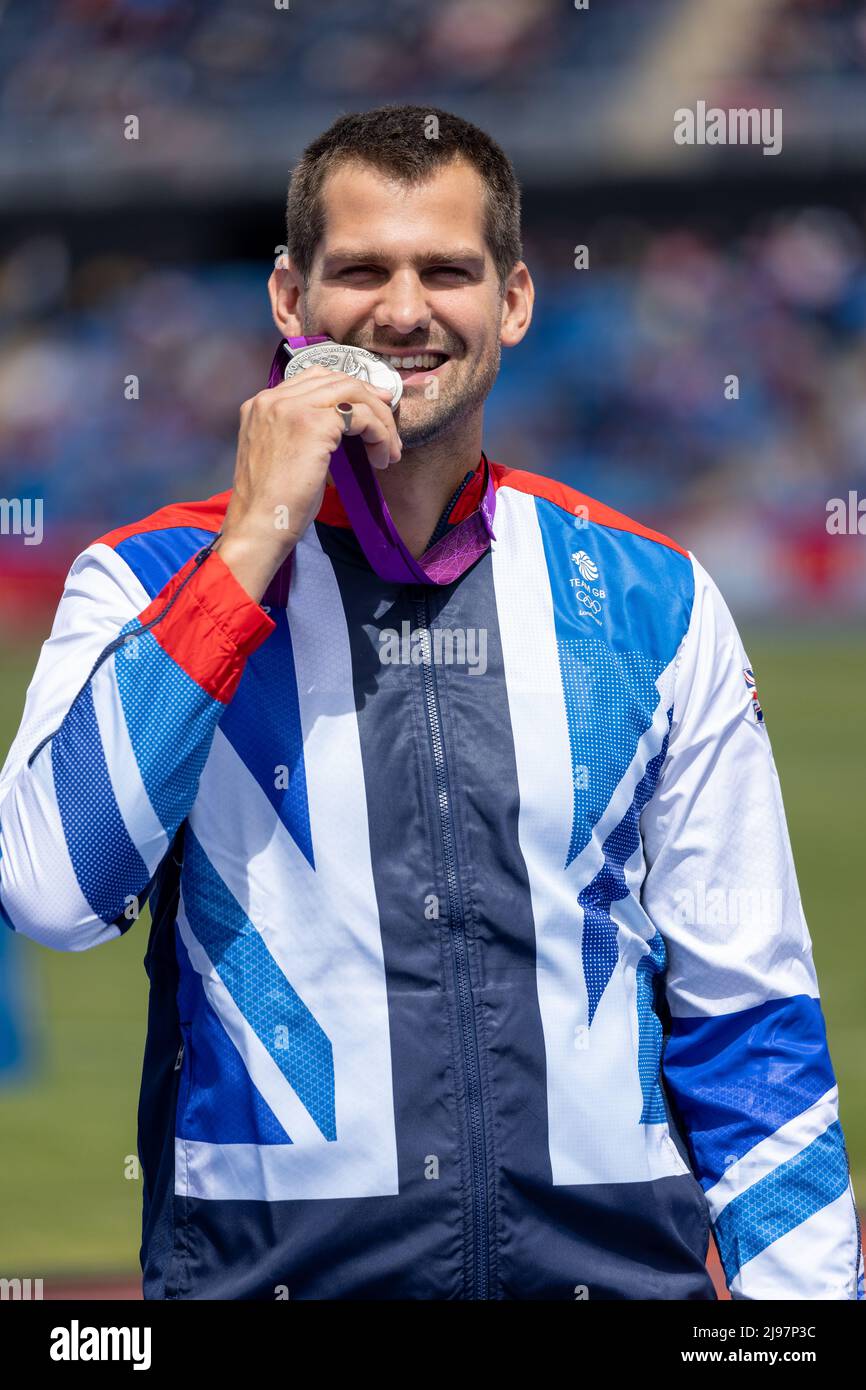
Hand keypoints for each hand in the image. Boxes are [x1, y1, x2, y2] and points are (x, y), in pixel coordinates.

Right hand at [213, 365, 401, 602]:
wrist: (259, 526)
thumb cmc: (272, 505)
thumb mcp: (281, 456)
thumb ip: (301, 431)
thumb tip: (343, 425)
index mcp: (261, 404)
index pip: (314, 378)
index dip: (349, 388)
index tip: (373, 404)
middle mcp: (272, 399)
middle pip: (337, 380)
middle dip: (371, 400)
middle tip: (389, 424)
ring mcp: (291, 408)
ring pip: (353, 394)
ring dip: (380, 419)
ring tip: (390, 449)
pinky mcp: (312, 425)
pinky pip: (360, 417)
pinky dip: (379, 434)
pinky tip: (381, 458)